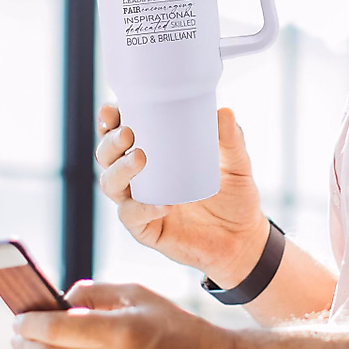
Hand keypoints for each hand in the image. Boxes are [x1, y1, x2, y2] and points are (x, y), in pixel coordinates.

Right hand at [95, 103, 267, 287]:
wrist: (243, 238)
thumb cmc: (233, 196)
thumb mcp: (236, 162)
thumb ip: (231, 138)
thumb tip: (223, 112)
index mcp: (153, 154)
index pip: (119, 132)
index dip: (108, 120)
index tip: (113, 110)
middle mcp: (139, 178)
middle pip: (106, 156)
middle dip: (110, 142)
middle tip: (129, 133)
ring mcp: (139, 204)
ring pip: (110, 185)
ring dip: (119, 170)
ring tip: (140, 158)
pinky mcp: (146, 230)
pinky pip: (132, 218)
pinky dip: (142, 208)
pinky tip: (161, 204)